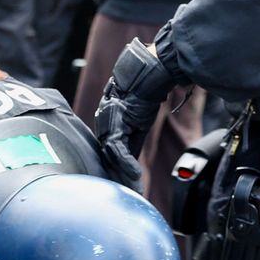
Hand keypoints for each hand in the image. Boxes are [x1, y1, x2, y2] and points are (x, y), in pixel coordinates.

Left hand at [93, 39, 177, 189]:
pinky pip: (118, 148)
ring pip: (112, 154)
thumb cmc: (149, 87)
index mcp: (110, 120)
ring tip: (133, 188)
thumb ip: (135, 135)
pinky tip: (135, 176)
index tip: (124, 181)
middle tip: (126, 191)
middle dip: (116, 175)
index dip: (117, 166)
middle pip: (108, 154)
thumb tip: (136, 153)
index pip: (111, 148)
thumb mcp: (141, 116)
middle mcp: (105, 121)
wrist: (153, 68)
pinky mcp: (116, 121)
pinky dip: (126, 163)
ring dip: (122, 173)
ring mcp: (108, 121)